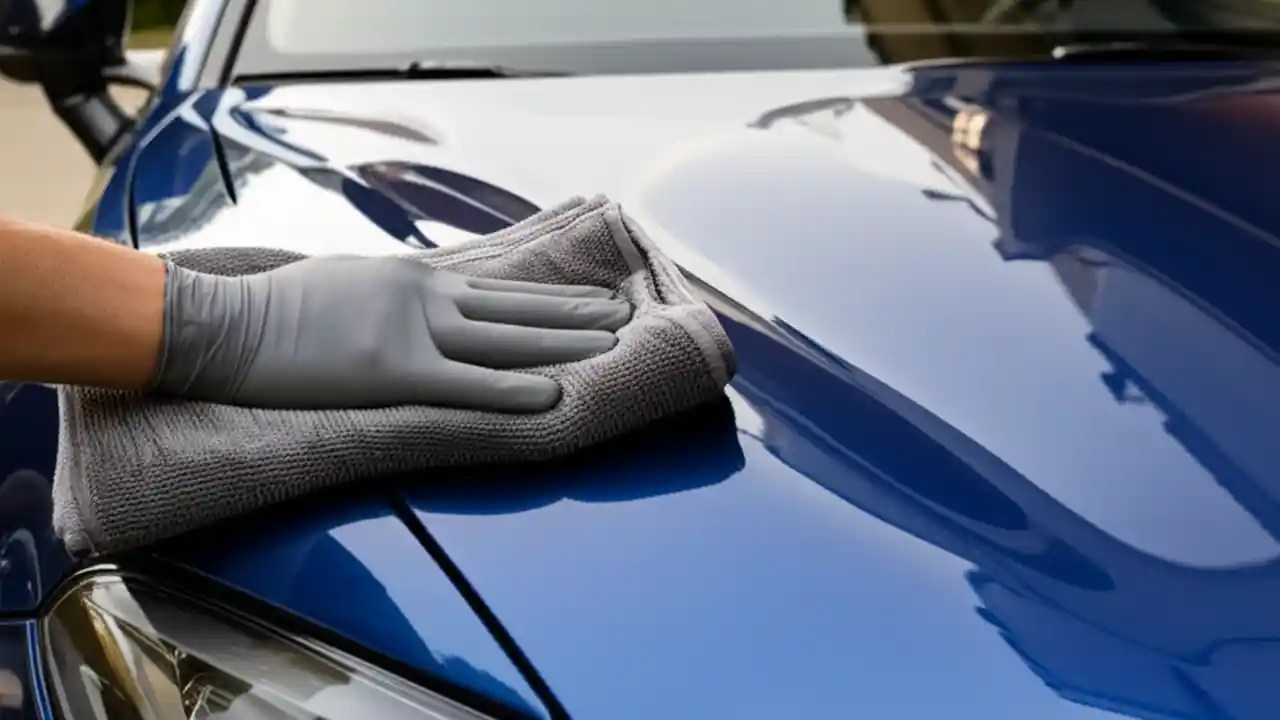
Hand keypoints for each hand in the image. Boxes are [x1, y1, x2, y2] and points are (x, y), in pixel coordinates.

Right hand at [152, 255, 630, 410]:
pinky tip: (555, 394)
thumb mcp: (350, 283)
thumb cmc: (276, 308)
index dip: (552, 296)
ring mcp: (412, 332)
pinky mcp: (393, 371)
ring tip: (614, 346)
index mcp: (414, 279)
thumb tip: (427, 304)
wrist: (223, 322)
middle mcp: (425, 296)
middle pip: (518, 308)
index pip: (501, 289)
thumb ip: (398, 296)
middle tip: (626, 314)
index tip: (592, 296)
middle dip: (577, 314)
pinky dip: (515, 390)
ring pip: (507, 340)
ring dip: (565, 344)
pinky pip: (468, 384)